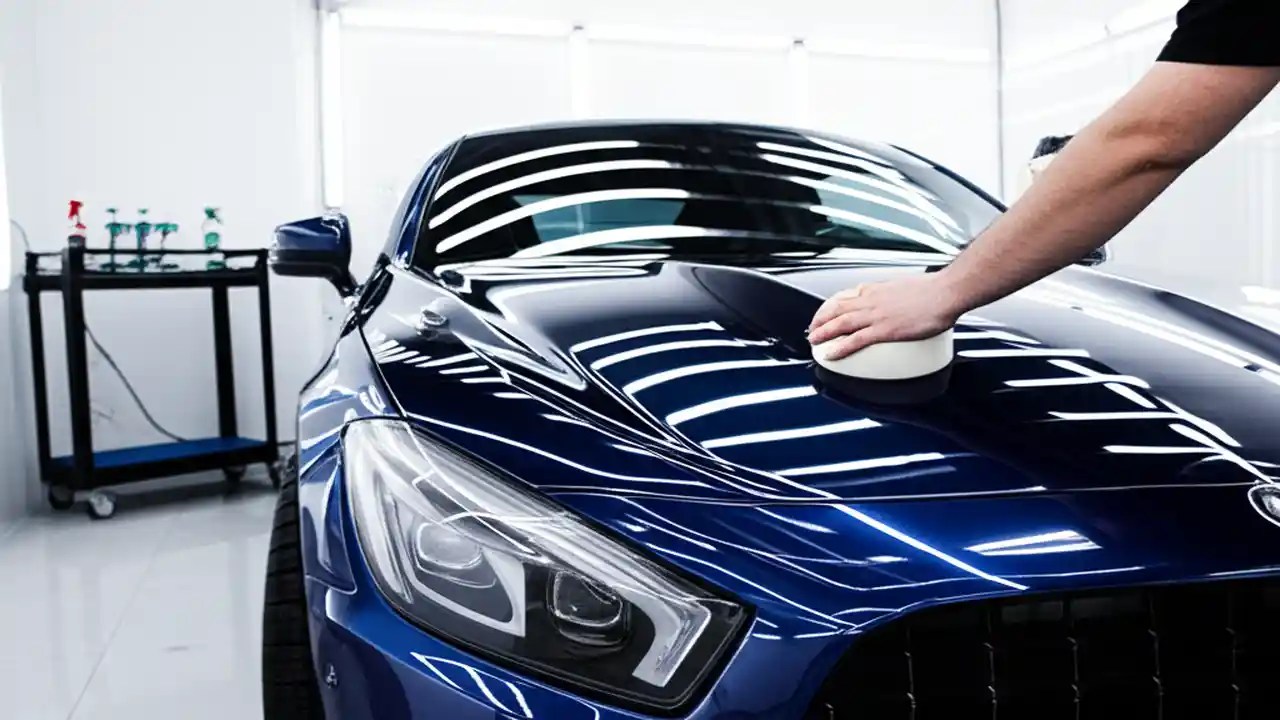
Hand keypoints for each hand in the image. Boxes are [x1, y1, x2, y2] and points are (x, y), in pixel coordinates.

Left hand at [807, 274, 963, 360]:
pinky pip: (855, 340)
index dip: (832, 305)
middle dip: (821, 319)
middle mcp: (871, 300)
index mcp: (877, 289)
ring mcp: (876, 315)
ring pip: (840, 324)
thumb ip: (895, 294)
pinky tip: (830, 353)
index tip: (825, 312)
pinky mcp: (884, 330)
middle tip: (812, 329)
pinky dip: (839, 347)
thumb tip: (895, 299)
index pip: (846, 296)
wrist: (945, 292)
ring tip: (814, 340)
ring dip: (824, 332)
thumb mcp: (906, 286)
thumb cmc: (933, 289)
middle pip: (837, 309)